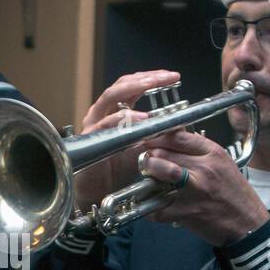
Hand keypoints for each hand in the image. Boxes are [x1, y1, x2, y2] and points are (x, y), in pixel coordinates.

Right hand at [73, 70, 178, 213]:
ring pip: (110, 97)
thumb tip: (178, 124)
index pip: (133, 86)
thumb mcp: (144, 147)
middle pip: (121, 85)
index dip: (152, 78)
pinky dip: (124, 118)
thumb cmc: (119, 170)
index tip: (172, 76)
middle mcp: (103, 113)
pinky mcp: (91, 138)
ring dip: (133, 90)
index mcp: (115, 111)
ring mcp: (94, 124)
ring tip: (152, 86)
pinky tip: (141, 118)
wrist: (100, 193)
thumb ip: (156, 134)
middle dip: (145, 79)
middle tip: (166, 77)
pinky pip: (107, 123)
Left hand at [138, 129, 269, 245]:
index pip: (178, 136)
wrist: (248, 225)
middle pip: (166, 151)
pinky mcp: (187, 212)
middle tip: (145, 158)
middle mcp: (205, 168)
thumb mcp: (223, 164)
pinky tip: (149, 204)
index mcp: (213, 154)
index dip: (158, 136)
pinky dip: (149, 206)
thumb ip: (200, 152)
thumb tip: (172, 141)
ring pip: (163, 170)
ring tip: (147, 175)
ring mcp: (195, 190)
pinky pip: (159, 206)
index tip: (148, 138)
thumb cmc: (234, 194)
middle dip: (150, 154)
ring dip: (149, 171)